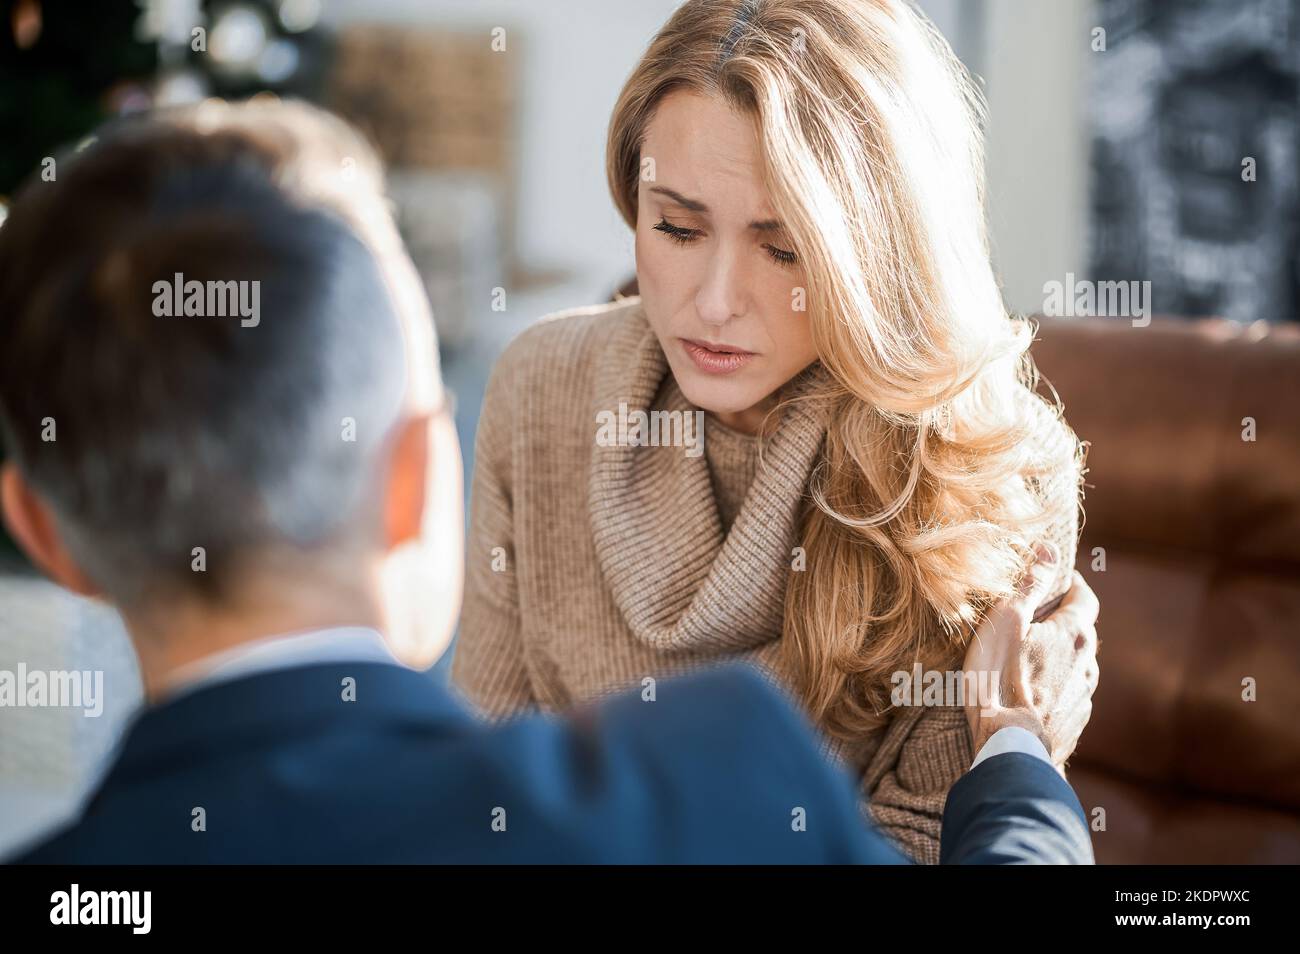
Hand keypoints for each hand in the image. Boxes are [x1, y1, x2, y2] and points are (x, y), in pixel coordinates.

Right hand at [962, 546, 1099, 772]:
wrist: (1011, 745)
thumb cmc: (999, 679)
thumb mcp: (1006, 621)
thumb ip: (1030, 585)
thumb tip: (1049, 549)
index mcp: (1073, 633)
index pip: (1086, 598)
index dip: (1073, 584)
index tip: (1059, 577)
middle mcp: (1087, 662)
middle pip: (1082, 631)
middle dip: (1063, 620)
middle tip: (1037, 616)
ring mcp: (1083, 695)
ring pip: (1077, 664)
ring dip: (1061, 655)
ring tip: (1032, 656)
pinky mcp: (1075, 721)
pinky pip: (1070, 693)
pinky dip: (1057, 685)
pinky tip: (1034, 691)